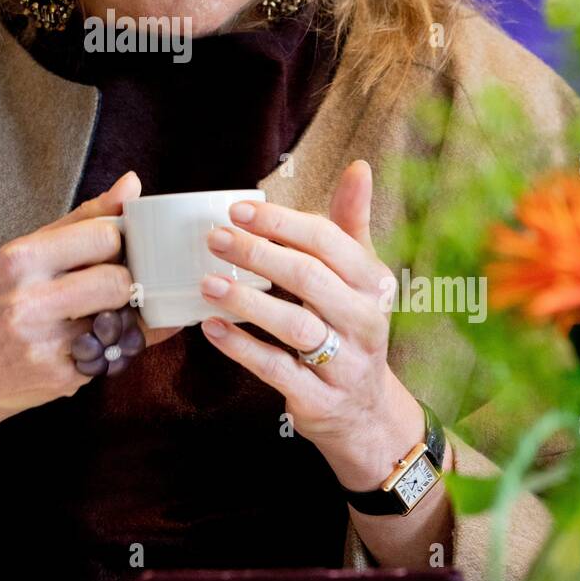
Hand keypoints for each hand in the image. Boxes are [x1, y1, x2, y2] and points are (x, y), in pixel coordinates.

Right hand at [0, 171, 180, 426]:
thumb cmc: (0, 303)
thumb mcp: (29, 252)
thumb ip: (83, 219)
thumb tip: (132, 183)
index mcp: (21, 258)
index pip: (104, 235)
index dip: (119, 244)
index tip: (112, 253)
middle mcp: (29, 301)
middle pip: (119, 280)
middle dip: (125, 284)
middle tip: (110, 290)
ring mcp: (45, 344)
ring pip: (122, 320)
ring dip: (122, 318)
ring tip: (99, 317)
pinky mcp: (60, 378)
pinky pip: (117, 356)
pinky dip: (114, 350)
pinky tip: (86, 346)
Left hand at [197, 159, 424, 490]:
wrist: (365, 413)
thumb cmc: (350, 327)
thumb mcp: (360, 278)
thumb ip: (350, 224)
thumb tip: (358, 167)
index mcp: (374, 283)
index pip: (327, 241)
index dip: (281, 222)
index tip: (237, 209)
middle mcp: (366, 321)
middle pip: (308, 277)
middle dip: (258, 254)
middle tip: (214, 238)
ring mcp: (346, 364)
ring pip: (295, 325)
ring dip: (246, 300)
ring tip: (206, 283)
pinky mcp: (320, 400)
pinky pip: (278, 370)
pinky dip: (242, 347)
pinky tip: (211, 327)